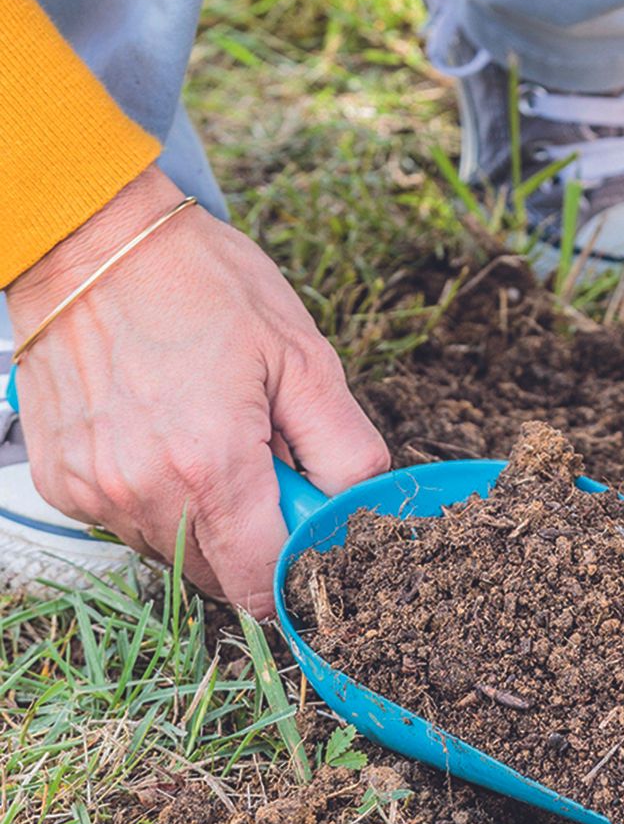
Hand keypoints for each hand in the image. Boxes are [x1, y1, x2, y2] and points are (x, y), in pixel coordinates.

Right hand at [8, 165, 388, 614]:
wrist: (96, 242)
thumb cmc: (203, 285)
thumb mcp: (304, 357)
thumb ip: (344, 449)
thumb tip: (364, 510)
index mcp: (211, 466)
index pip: (260, 581)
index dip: (296, 569)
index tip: (311, 536)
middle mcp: (141, 491)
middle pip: (216, 573)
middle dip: (253, 535)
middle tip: (264, 460)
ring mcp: (93, 490)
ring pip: (169, 549)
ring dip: (203, 516)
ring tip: (208, 433)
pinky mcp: (60, 481)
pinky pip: (123, 519)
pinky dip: (153, 494)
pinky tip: (162, 432)